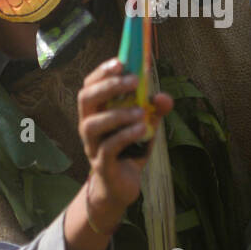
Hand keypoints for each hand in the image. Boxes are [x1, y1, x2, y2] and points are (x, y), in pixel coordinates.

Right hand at [76, 57, 173, 234]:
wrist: (121, 188)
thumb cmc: (129, 151)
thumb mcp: (145, 127)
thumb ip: (154, 111)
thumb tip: (165, 97)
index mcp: (96, 112)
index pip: (90, 85)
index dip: (102, 71)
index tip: (121, 61)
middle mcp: (88, 126)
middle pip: (85, 99)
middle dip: (107, 86)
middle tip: (133, 81)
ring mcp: (92, 146)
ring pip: (93, 124)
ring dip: (118, 113)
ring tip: (140, 112)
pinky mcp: (101, 165)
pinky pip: (108, 147)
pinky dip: (125, 135)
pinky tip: (142, 130)